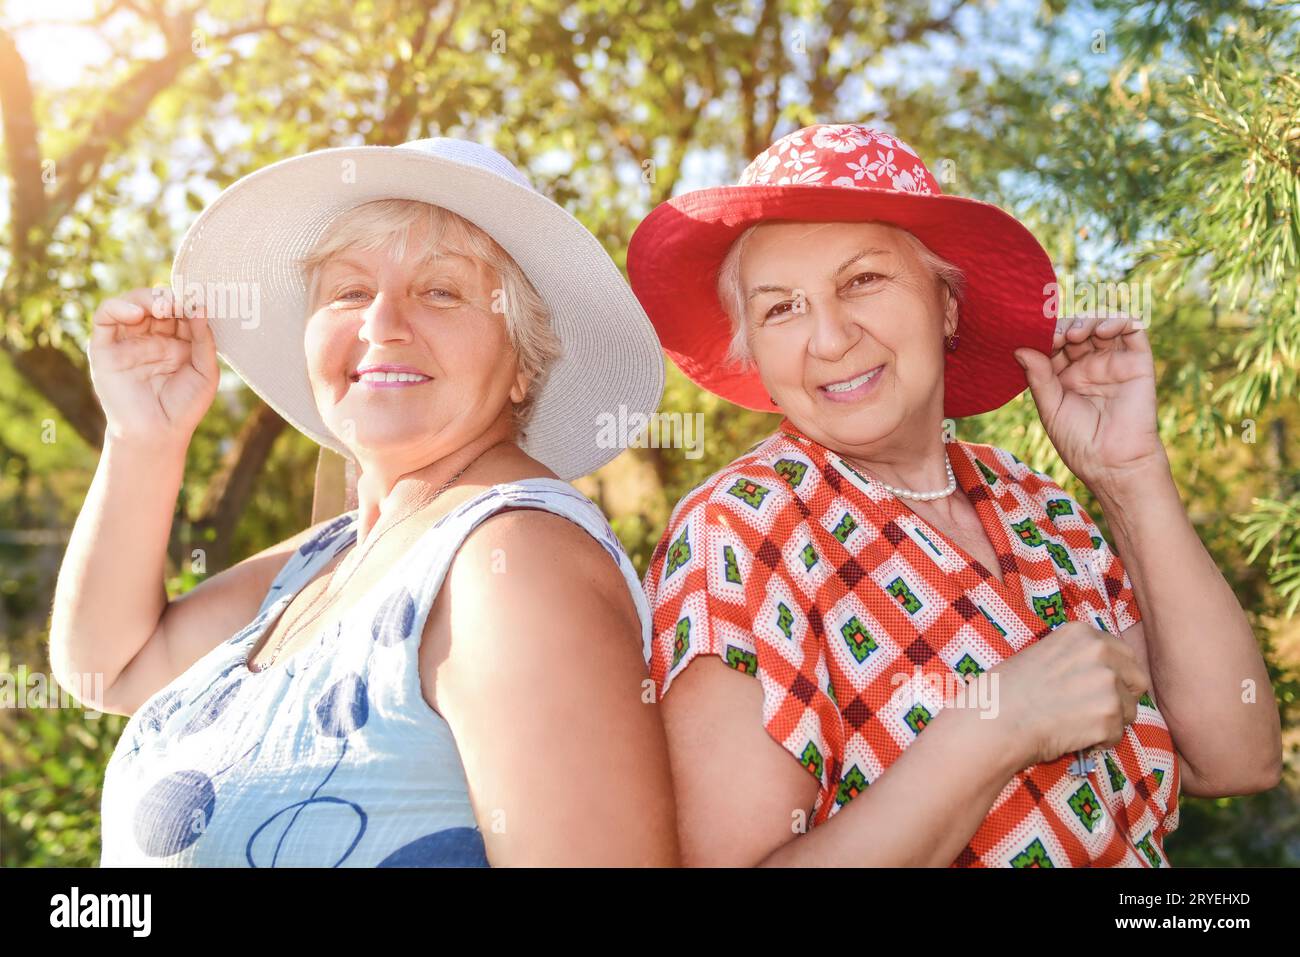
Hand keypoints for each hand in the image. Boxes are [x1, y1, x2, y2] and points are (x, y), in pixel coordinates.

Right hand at [88, 286, 218, 449]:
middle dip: (167, 298)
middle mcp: (150, 338)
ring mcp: (127, 342)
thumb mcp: (205, 371)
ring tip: (162, 306)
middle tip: (180, 302)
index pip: (179, 311)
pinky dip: (117, 307)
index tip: (199, 301)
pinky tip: (137, 314)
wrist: (158, 435)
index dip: (187, 303)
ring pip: (129, 304)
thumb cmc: (184, 407)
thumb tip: (200, 307)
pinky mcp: (104, 349)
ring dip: (144, 298)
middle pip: (154, 302)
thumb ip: (204, 340)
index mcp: (176, 341)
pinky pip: (104, 318)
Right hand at [990, 620, 1149, 769]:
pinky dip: (1099, 742)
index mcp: (1083, 634)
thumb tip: (1103, 673)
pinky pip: (1117, 735)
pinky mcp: (1108, 716)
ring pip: (1129, 711)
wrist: (996, 719)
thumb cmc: (1008, 689)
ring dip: (1109, 722)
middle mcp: (1101, 653)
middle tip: (1094, 710)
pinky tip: (1073, 737)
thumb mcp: (1044, 654)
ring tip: (1076, 725)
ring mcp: (1107, 685)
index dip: (1114, 675)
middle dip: (1122, 697)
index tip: (1096, 689)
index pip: (1124, 654)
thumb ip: (1077, 657)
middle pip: (1137, 680)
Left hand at [1014, 313, 1166, 492]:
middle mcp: (1090, 365)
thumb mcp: (1050, 407)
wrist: (1113, 463)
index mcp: (1065, 375)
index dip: (1046, 335)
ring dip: (1088, 320)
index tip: (1034, 336)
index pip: (1054, 344)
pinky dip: (1118, 321)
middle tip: (1056, 335)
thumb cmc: (1079, 442)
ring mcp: (1114, 362)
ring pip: (1102, 325)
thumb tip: (1019, 348)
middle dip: (1065, 326)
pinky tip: (1102, 331)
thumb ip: (1038, 376)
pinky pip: (1133, 330)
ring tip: (1076, 334)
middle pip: (1077, 329)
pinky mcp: (1138, 362)